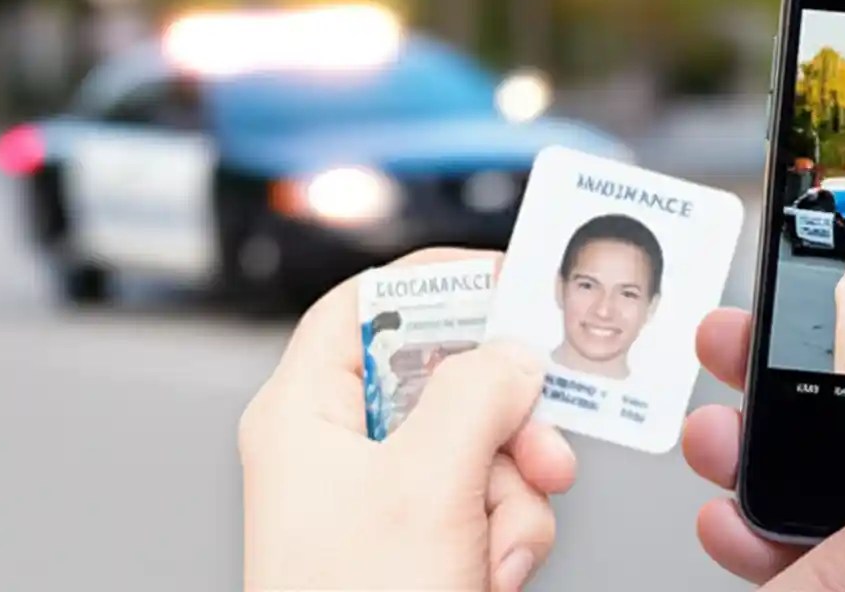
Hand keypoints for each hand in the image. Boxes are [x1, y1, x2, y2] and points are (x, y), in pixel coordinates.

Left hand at [239, 248, 576, 591]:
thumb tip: (509, 354)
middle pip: (442, 377)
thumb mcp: (423, 489)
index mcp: (305, 414)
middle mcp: (341, 447)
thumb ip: (473, 398)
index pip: (365, 306)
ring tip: (495, 548)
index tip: (504, 283)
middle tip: (540, 443)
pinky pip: (489, 500)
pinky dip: (508, 534)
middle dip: (503, 419)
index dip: (434, 281)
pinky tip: (491, 574)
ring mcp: (385, 497)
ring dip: (512, 494)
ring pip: (481, 444)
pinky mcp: (424, 538)